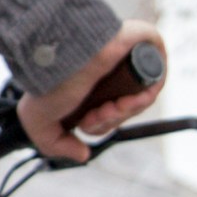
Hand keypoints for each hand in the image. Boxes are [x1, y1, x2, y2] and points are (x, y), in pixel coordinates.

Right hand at [18, 19, 165, 164]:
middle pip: (125, 106)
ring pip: (142, 94)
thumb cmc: (46, 85)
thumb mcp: (39, 126)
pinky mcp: (141, 42)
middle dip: (113, 119)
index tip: (87, 122)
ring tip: (109, 107)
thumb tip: (84, 154)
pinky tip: (129, 99)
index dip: (101, 125)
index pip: (107, 112)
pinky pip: (157, 72)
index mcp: (87, 84)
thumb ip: (56, 146)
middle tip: (98, 114)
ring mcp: (124, 56)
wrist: (57, 58)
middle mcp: (106, 70)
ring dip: (127, 110)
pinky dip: (148, 93)